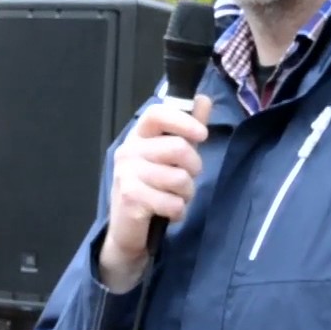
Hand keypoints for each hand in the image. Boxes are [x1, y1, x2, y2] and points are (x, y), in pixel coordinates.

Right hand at [100, 95, 211, 292]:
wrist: (128, 230)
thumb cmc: (153, 189)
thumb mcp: (172, 156)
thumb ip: (187, 128)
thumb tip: (203, 99)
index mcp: (139, 136)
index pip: (157, 114)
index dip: (183, 121)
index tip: (202, 134)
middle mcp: (129, 150)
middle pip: (178, 148)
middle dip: (193, 168)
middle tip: (186, 179)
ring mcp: (127, 174)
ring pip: (179, 178)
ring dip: (185, 194)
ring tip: (174, 197)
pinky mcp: (131, 198)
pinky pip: (172, 202)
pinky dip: (177, 211)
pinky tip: (167, 212)